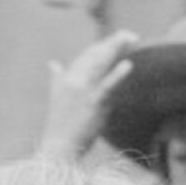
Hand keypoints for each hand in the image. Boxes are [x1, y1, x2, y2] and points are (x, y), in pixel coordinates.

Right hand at [40, 29, 137, 160]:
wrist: (58, 148)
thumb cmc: (60, 127)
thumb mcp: (57, 98)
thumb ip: (57, 79)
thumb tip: (53, 64)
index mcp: (66, 78)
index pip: (87, 55)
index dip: (104, 45)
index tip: (119, 40)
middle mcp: (73, 80)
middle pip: (96, 54)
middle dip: (114, 42)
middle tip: (132, 35)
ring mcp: (83, 90)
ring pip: (101, 63)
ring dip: (117, 48)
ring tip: (132, 37)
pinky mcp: (93, 103)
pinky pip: (107, 85)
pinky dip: (118, 74)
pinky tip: (128, 64)